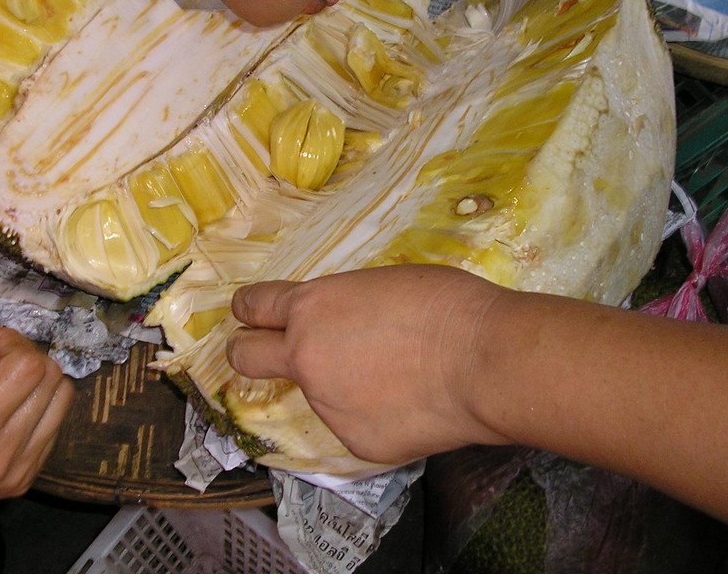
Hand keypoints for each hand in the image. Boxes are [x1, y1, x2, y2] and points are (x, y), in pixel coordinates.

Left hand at [226, 265, 511, 465]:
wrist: (482, 363)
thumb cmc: (444, 306)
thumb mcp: (380, 284)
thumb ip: (343, 307)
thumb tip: (342, 326)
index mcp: (311, 309)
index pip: (256, 306)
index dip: (249, 309)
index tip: (248, 313)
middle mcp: (305, 358)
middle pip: (247, 357)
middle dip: (245, 350)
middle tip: (259, 350)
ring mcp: (326, 405)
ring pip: (319, 393)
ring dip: (339, 385)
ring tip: (397, 376)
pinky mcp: (355, 443)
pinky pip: (355, 424)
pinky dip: (374, 416)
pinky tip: (411, 404)